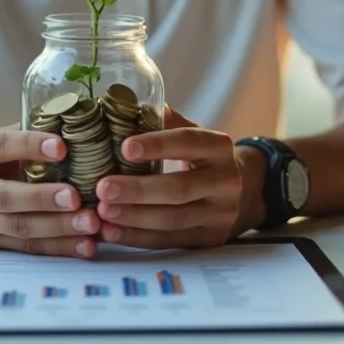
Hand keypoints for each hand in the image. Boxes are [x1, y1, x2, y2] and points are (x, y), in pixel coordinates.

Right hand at [0, 124, 101, 256]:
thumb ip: (27, 134)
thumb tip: (73, 124)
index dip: (30, 146)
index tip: (62, 147)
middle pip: (5, 197)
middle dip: (43, 199)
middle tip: (76, 197)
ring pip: (18, 228)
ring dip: (58, 228)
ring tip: (91, 223)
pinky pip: (27, 248)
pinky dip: (59, 247)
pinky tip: (85, 245)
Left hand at [94, 107, 253, 248]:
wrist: (241, 192)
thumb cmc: (201, 157)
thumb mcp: (192, 134)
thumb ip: (163, 121)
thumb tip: (124, 102)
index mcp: (218, 147)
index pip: (188, 142)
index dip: (157, 145)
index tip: (125, 147)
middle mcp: (226, 181)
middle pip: (179, 188)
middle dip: (137, 190)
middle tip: (103, 188)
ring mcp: (220, 214)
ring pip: (173, 219)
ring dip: (133, 217)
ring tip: (101, 212)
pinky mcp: (209, 239)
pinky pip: (170, 241)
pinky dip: (138, 237)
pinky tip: (113, 232)